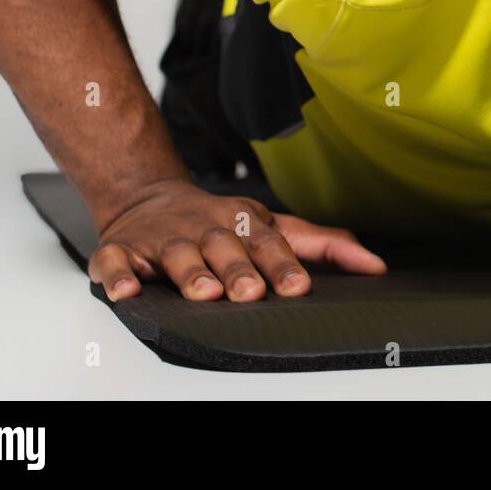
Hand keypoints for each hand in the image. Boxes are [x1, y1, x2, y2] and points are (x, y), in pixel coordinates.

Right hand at [87, 179, 386, 301]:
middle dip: (237, 270)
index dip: (282, 264)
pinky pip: (116, 262)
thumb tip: (375, 265)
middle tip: (249, 293)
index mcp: (242, 223)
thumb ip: (323, 245)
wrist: (149, 198)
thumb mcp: (273, 226)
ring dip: (190, 273)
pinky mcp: (122, 250)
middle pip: (223, 248)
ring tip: (203, 293)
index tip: (297, 286)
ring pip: (177, 254)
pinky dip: (119, 275)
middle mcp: (205, 228)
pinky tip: (128, 289)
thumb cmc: (220, 222)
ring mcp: (163, 239)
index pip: (268, 243)